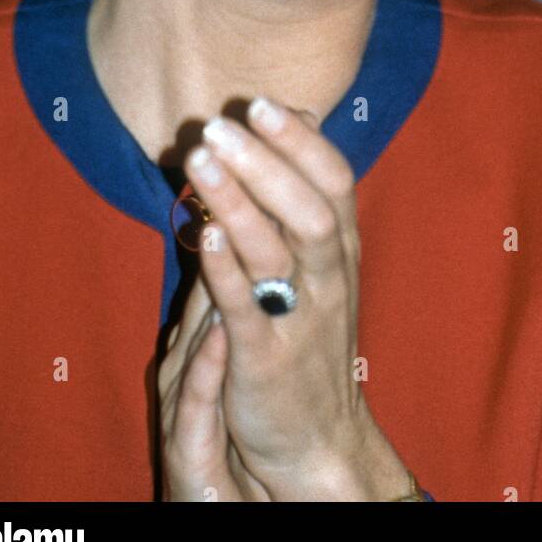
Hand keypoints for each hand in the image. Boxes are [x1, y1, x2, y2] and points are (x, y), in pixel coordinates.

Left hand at [165, 96, 411, 500]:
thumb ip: (304, 188)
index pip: (335, 179)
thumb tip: (302, 113)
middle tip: (220, 126)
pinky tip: (204, 237)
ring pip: (278, 252)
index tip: (260, 103)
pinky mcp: (266, 361)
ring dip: (238, 203)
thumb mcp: (321, 259)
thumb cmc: (311, 334)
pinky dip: (227, 272)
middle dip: (266, 162)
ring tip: (201, 160)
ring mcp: (300, 319)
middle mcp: (328, 277)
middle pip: (311, 207)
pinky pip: (248, 311)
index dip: (298, 140)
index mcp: (340, 248)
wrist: (317, 438)